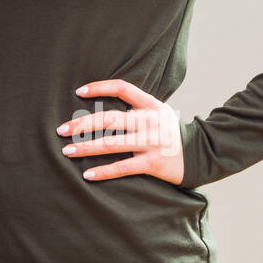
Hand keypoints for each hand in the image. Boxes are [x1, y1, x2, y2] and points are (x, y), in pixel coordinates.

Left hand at [56, 80, 185, 185]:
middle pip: (110, 119)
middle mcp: (149, 122)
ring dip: (86, 147)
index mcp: (150, 105)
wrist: (201, 154)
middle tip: (61, 129)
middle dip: (82, 123)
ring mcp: (151, 143)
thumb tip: (101, 105)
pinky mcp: (152, 164)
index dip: (100, 87)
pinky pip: (123, 167)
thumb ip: (136, 107)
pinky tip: (87, 174)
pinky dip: (104, 171)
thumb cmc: (171, 132)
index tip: (79, 91)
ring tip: (67, 150)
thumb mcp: (158, 112)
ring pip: (112, 144)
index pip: (123, 88)